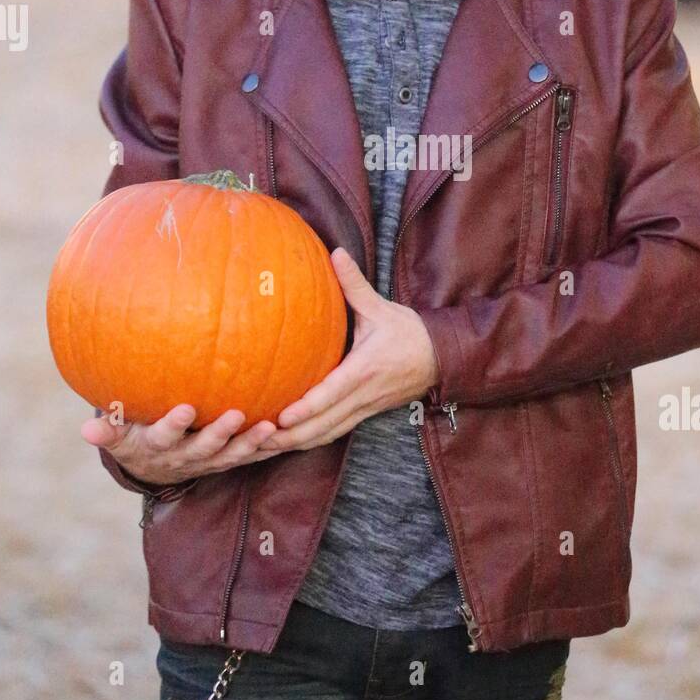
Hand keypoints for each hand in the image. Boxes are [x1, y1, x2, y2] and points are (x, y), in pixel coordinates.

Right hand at [81, 403, 281, 484]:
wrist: (156, 467)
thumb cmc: (136, 437)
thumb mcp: (118, 437)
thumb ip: (106, 431)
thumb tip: (85, 429)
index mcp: (159, 446)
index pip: (165, 436)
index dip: (174, 426)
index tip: (185, 409)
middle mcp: (186, 456)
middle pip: (205, 448)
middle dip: (221, 433)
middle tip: (237, 414)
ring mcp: (210, 460)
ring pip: (232, 455)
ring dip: (252, 443)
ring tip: (271, 426)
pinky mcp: (228, 460)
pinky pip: (250, 456)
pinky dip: (268, 448)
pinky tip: (288, 432)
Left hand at [268, 247, 440, 451]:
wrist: (441, 358)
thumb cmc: (409, 332)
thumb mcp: (381, 307)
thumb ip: (354, 285)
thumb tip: (335, 252)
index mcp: (365, 370)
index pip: (332, 394)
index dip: (306, 409)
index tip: (281, 416)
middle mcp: (363, 395)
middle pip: (324, 426)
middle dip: (291, 437)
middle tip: (257, 438)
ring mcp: (364, 409)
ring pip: (327, 435)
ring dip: (297, 444)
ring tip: (264, 447)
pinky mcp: (365, 414)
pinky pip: (334, 433)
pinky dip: (310, 440)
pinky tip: (287, 441)